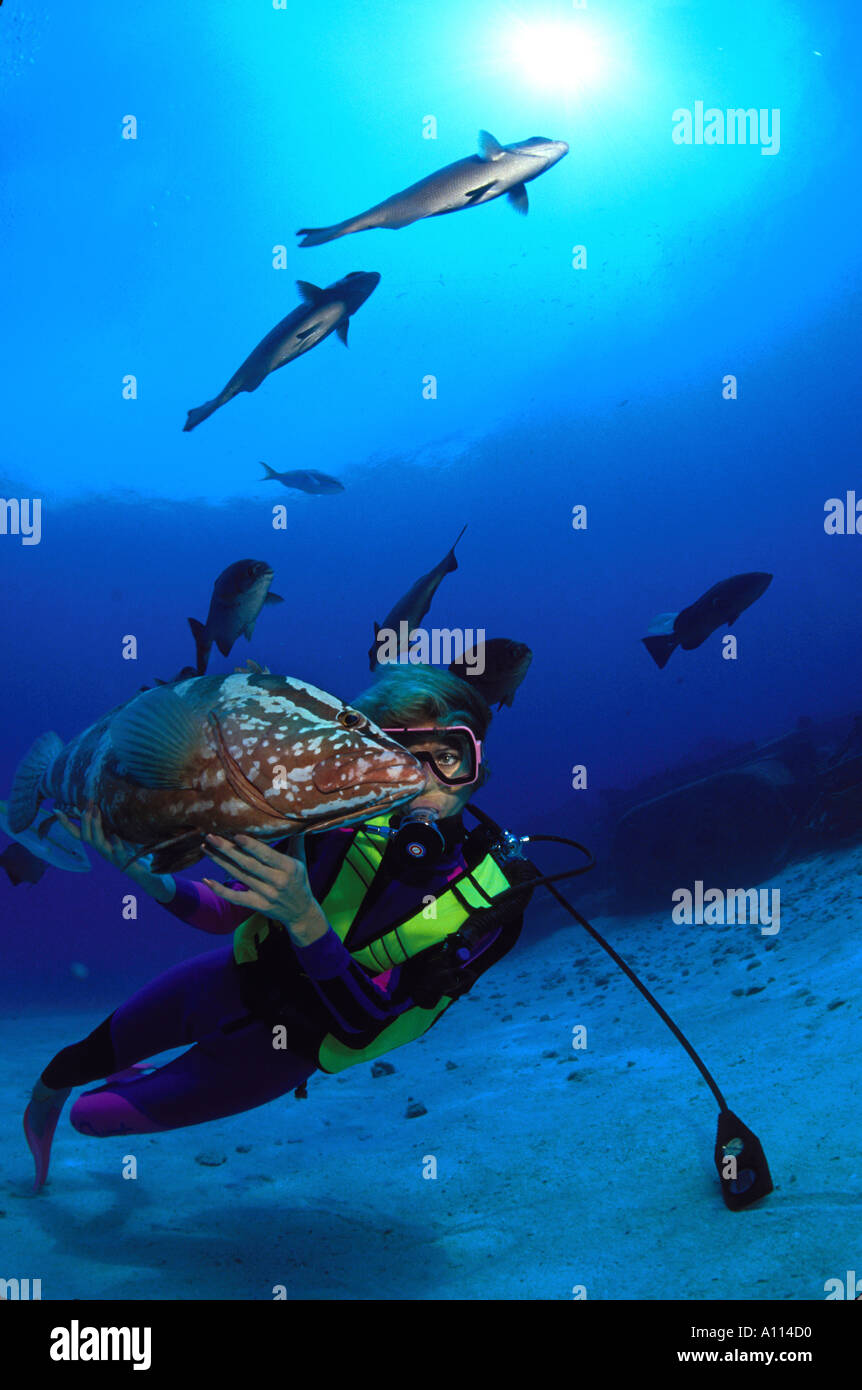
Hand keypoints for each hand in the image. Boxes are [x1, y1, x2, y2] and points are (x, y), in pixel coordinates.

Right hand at [54, 803, 175, 901]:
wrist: (143, 872)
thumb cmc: (129, 849)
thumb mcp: (115, 833)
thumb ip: (103, 823)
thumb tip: (90, 806)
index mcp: (98, 843)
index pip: (77, 833)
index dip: (66, 823)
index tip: (56, 811)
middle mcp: (102, 850)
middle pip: (85, 837)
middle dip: (84, 820)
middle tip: (87, 805)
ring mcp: (112, 856)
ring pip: (98, 843)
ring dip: (96, 827)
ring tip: (96, 812)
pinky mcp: (125, 861)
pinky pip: (119, 853)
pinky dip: (117, 845)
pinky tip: (115, 835)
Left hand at [202, 834, 326, 941]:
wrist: (301, 912)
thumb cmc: (299, 881)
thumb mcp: (301, 860)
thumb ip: (296, 841)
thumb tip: (294, 819)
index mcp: (288, 867)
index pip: (266, 855)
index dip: (250, 845)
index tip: (234, 834)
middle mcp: (277, 881)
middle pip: (248, 864)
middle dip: (227, 849)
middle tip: (211, 836)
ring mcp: (266, 895)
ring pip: (239, 876)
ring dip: (220, 862)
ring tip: (206, 848)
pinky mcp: (258, 905)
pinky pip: (236, 898)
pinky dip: (220, 890)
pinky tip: (206, 880)